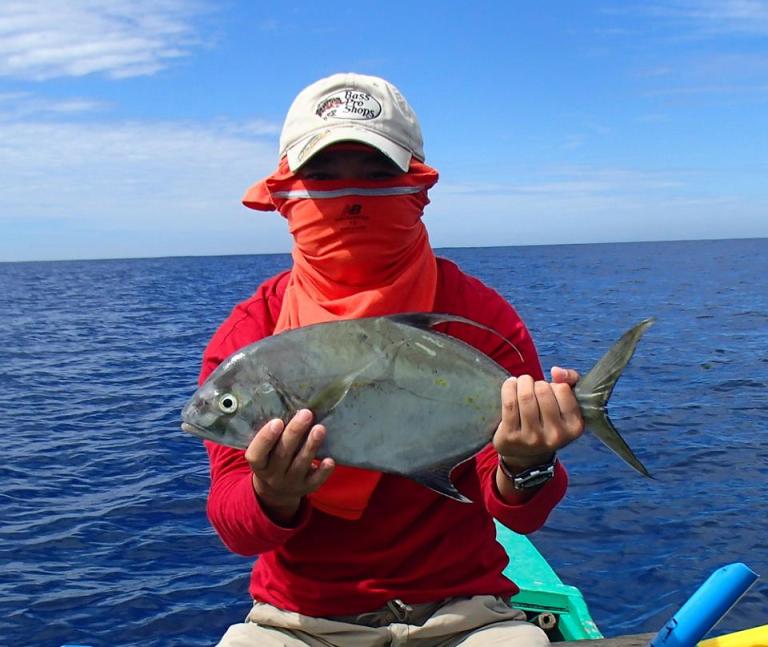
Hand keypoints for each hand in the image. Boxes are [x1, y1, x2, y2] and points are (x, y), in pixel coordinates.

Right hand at [245, 409, 334, 524]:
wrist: (276, 492)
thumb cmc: (271, 459)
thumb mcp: (265, 452)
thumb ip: (272, 435)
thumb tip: (287, 403)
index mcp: (259, 464)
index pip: (257, 453)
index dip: (266, 438)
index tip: (277, 421)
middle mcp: (273, 475)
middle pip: (282, 454)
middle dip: (295, 433)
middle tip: (306, 413)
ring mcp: (290, 483)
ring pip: (300, 465)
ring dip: (311, 446)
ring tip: (320, 429)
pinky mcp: (306, 487)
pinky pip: (315, 481)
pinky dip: (323, 471)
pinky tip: (330, 460)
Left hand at [493, 367, 583, 471]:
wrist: (525, 454)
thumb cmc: (547, 422)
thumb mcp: (565, 405)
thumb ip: (570, 381)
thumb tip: (556, 371)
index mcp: (574, 427)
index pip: (563, 389)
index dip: (553, 384)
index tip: (548, 390)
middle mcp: (555, 435)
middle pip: (543, 391)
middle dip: (535, 383)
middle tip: (531, 387)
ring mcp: (532, 438)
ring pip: (526, 396)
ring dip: (521, 382)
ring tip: (519, 383)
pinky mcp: (511, 437)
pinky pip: (509, 403)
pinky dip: (508, 388)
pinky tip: (510, 385)